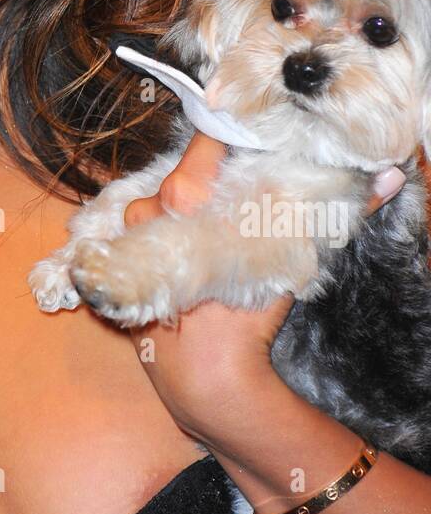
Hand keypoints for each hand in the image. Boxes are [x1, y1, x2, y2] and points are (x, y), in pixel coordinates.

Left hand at [122, 133, 406, 438]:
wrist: (209, 378)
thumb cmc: (250, 315)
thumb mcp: (295, 255)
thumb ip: (338, 210)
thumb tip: (389, 176)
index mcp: (186, 193)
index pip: (205, 137)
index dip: (230, 135)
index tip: (251, 142)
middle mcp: (150, 209)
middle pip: (182, 170)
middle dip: (212, 179)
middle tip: (240, 195)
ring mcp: (131, 238)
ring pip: (156, 202)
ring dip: (184, 212)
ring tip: (216, 232)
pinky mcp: (123, 265)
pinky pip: (140, 237)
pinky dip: (163, 240)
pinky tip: (189, 254)